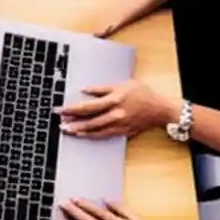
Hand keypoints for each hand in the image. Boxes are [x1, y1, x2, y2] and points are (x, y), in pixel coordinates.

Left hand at [58, 80, 178, 138]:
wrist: (160, 109)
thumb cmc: (142, 93)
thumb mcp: (123, 84)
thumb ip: (102, 88)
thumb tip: (85, 90)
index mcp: (115, 98)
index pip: (89, 104)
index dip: (73, 107)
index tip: (61, 109)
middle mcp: (116, 113)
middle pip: (89, 118)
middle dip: (72, 119)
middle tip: (59, 120)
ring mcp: (119, 124)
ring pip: (95, 129)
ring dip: (79, 129)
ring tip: (66, 129)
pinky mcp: (123, 131)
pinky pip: (104, 135)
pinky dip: (92, 135)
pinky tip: (82, 135)